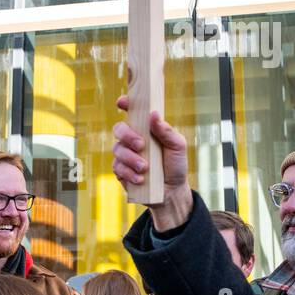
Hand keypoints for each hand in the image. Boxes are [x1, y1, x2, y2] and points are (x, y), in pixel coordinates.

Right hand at [113, 95, 191, 230]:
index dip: (125, 104)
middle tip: (141, 145)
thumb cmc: (175, 165)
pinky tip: (140, 178)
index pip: (133, 112)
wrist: (172, 192)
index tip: (122, 102)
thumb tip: (153, 114)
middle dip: (127, 136)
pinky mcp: (121, 171)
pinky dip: (128, 173)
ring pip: (117, 149)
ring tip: (145, 168)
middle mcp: (133, 139)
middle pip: (119, 129)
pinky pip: (117, 167)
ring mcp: (125, 155)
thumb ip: (166, 131)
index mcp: (147, 129)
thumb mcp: (178, 147)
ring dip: (130, 158)